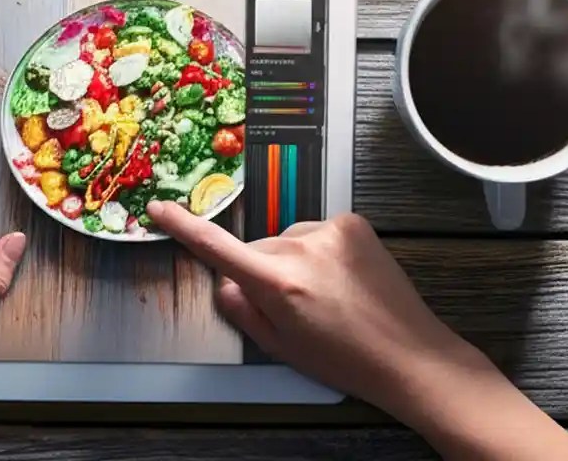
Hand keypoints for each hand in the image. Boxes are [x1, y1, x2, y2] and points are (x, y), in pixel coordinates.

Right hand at [146, 202, 481, 414]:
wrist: (407, 353)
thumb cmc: (346, 359)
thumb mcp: (281, 346)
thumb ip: (243, 310)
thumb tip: (224, 284)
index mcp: (278, 283)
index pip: (217, 247)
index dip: (183, 226)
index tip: (160, 209)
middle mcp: (302, 248)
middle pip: (258, 249)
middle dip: (263, 272)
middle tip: (294, 308)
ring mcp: (330, 231)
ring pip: (288, 240)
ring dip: (295, 262)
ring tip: (326, 297)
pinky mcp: (352, 223)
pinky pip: (317, 233)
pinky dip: (320, 252)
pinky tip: (340, 280)